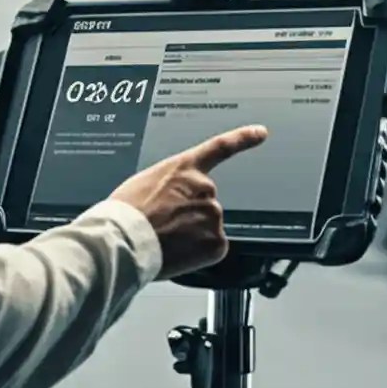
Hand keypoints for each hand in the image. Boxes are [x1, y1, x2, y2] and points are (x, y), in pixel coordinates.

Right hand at [110, 125, 268, 279]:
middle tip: (164, 225)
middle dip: (189, 216)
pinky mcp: (217, 242)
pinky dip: (197, 254)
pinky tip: (177, 253)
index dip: (243, 139)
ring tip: (165, 238)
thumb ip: (172, 187)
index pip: (220, 148)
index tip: (260, 133)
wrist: (125, 238)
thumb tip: (175, 205)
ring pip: (207, 228)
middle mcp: (205, 188)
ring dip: (191, 235)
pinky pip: (211, 249)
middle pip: (205, 204)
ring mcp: (214, 214)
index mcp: (185, 169)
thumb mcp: (146, 183)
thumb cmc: (126, 214)